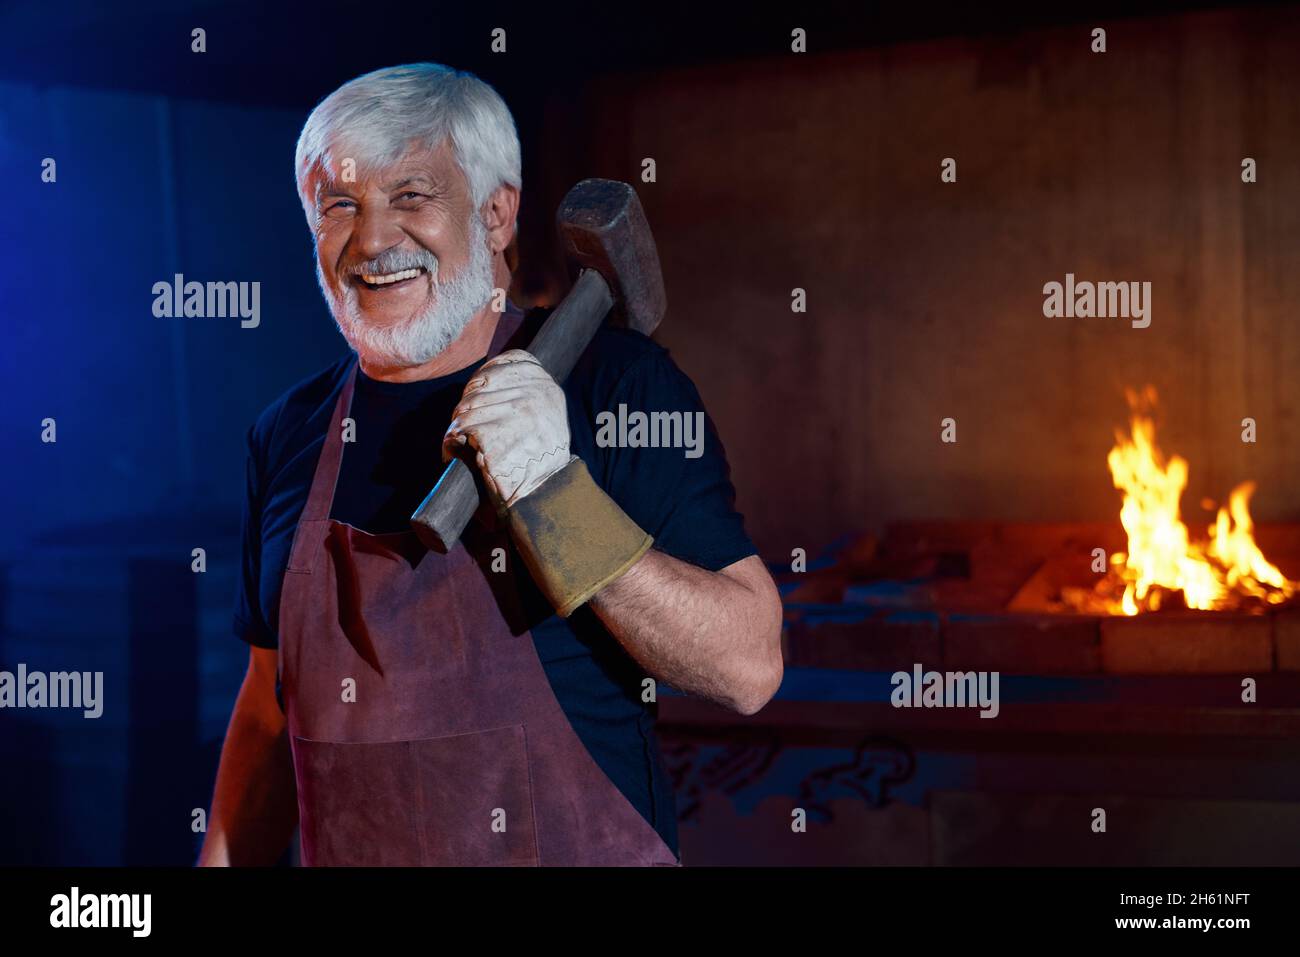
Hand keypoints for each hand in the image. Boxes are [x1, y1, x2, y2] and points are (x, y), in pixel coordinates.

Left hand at [443, 350, 574, 508]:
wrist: (546, 497)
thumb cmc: (542, 463)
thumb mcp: (547, 420)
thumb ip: (525, 398)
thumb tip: (485, 388)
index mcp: (546, 388)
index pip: (499, 368)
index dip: (479, 383)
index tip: (472, 396)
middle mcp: (533, 397)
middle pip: (478, 390)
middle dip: (463, 410)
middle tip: (458, 429)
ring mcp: (515, 416)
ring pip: (466, 410)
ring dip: (455, 428)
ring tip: (456, 443)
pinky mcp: (494, 438)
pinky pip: (460, 432)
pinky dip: (451, 444)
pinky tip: (453, 453)